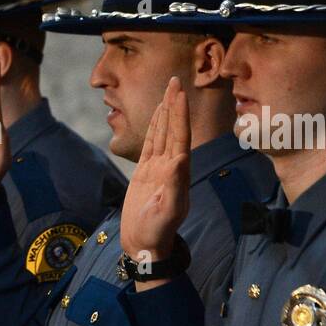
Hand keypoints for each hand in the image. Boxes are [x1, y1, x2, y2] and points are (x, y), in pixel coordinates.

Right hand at [120, 77, 190, 280]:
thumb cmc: (156, 232)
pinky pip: (152, 144)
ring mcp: (159, 168)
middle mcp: (172, 166)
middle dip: (175, 105)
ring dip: (166, 112)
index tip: (180, 94)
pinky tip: (157, 115)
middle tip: (175, 80)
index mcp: (179, 172)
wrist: (145, 244)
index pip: (180, 137)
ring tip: (169, 90)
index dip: (180, 115)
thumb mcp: (166, 211)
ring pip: (164, 133)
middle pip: (174, 129)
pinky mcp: (147, 173)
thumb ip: (174, 187)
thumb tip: (179, 160)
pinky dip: (155, 127)